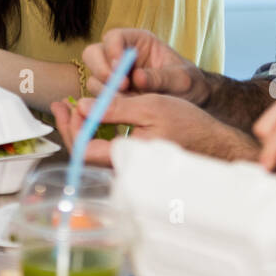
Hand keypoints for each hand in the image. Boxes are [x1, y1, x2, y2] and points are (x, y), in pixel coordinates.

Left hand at [51, 92, 247, 165]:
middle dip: (70, 127)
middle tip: (61, 105)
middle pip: (83, 155)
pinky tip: (92, 119)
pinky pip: (105, 153)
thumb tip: (82, 106)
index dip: (74, 127)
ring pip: (93, 154)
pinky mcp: (133, 166)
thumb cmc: (188, 125)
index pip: (84, 150)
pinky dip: (94, 134)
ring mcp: (128, 170)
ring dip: (79, 129)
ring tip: (70, 108)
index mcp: (127, 157)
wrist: (214, 144)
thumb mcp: (151, 107)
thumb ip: (115, 108)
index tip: (73, 105)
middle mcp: (124, 170)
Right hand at [82, 28, 208, 103]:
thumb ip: (161, 78)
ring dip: (106, 91)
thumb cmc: (189, 84)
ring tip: (130, 100)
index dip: (112, 50)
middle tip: (121, 87)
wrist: (192, 103)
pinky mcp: (114, 94)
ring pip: (94, 77)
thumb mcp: (181, 79)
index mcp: (138, 41)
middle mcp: (121, 55)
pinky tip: (127, 109)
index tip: (120, 68)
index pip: (114, 37)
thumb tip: (137, 77)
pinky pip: (99, 97)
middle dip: (102, 71)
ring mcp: (115, 75)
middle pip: (93, 54)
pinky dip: (108, 104)